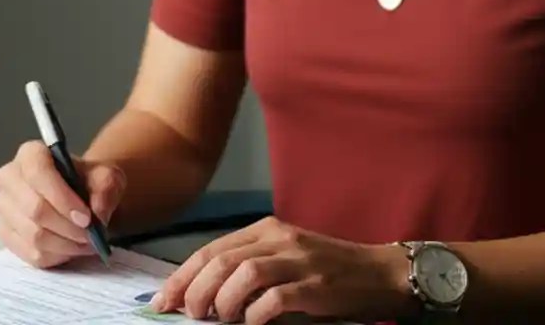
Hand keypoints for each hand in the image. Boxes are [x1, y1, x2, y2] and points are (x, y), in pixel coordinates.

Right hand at [0, 140, 125, 268]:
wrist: (77, 196)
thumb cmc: (87, 182)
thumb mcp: (106, 176)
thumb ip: (105, 189)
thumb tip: (97, 214)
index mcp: (30, 154)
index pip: (38, 173)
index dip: (62, 199)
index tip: (87, 218)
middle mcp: (9, 178)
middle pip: (34, 209)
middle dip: (68, 227)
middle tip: (91, 235)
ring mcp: (4, 208)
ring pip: (33, 235)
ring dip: (65, 244)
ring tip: (86, 242)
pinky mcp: (6, 233)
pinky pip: (30, 253)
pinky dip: (56, 256)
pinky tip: (71, 248)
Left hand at [150, 217, 413, 323]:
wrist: (382, 273)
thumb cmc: (328, 272)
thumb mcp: (284, 260)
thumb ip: (248, 269)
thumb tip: (202, 297)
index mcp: (265, 229)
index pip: (211, 250)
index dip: (182, 277)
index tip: (162, 301)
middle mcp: (279, 238)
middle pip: (221, 260)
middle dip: (194, 291)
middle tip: (188, 315)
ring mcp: (298, 260)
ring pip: (242, 274)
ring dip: (221, 301)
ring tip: (217, 320)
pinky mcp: (316, 284)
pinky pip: (275, 299)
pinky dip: (256, 315)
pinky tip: (251, 324)